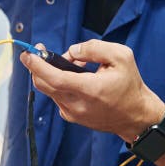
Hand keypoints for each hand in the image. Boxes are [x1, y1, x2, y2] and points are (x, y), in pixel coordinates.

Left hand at [20, 39, 164, 141]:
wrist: (137, 117)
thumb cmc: (130, 85)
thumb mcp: (121, 56)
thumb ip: (94, 48)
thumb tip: (72, 51)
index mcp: (89, 90)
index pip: (54, 78)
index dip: (37, 65)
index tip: (27, 54)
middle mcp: (77, 105)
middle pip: (44, 84)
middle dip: (39, 65)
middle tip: (43, 51)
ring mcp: (73, 114)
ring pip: (50, 89)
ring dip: (53, 73)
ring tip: (74, 63)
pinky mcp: (73, 117)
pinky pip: (57, 97)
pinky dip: (59, 84)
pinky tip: (76, 77)